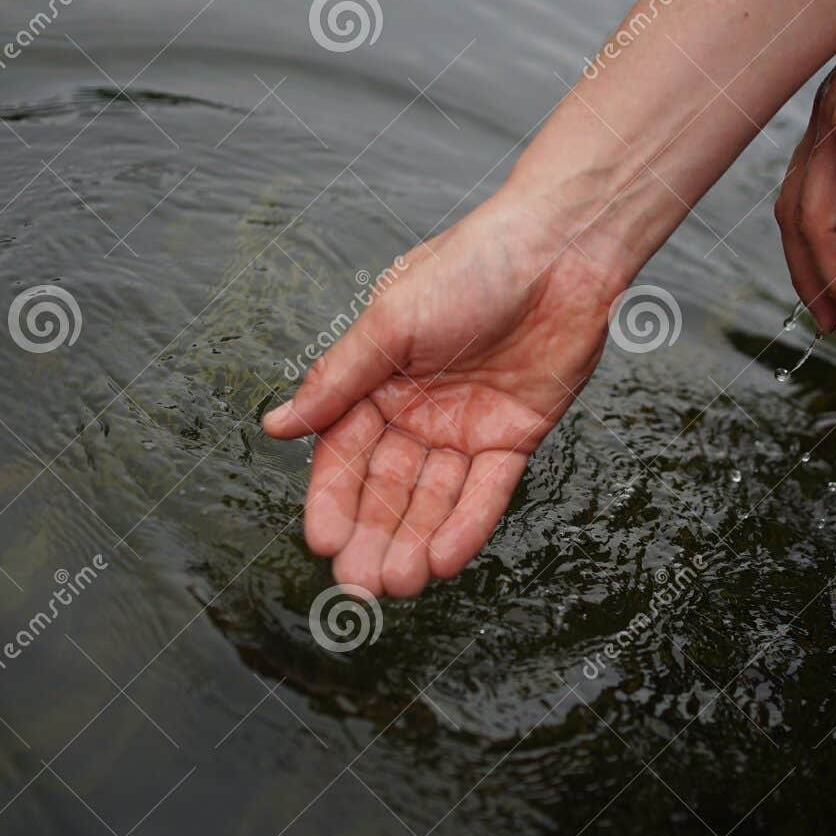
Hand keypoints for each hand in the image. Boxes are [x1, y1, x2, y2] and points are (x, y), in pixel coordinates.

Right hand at [262, 195, 622, 597]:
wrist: (559, 249)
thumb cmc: (470, 266)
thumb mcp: (389, 321)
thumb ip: (337, 380)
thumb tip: (276, 425)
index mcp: (377, 381)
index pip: (344, 453)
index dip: (333, 499)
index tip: (323, 542)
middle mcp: (418, 411)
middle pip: (387, 487)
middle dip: (372, 536)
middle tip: (358, 586)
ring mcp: (466, 427)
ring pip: (434, 499)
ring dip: (415, 542)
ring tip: (397, 585)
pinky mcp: (515, 437)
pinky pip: (487, 491)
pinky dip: (467, 525)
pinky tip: (444, 560)